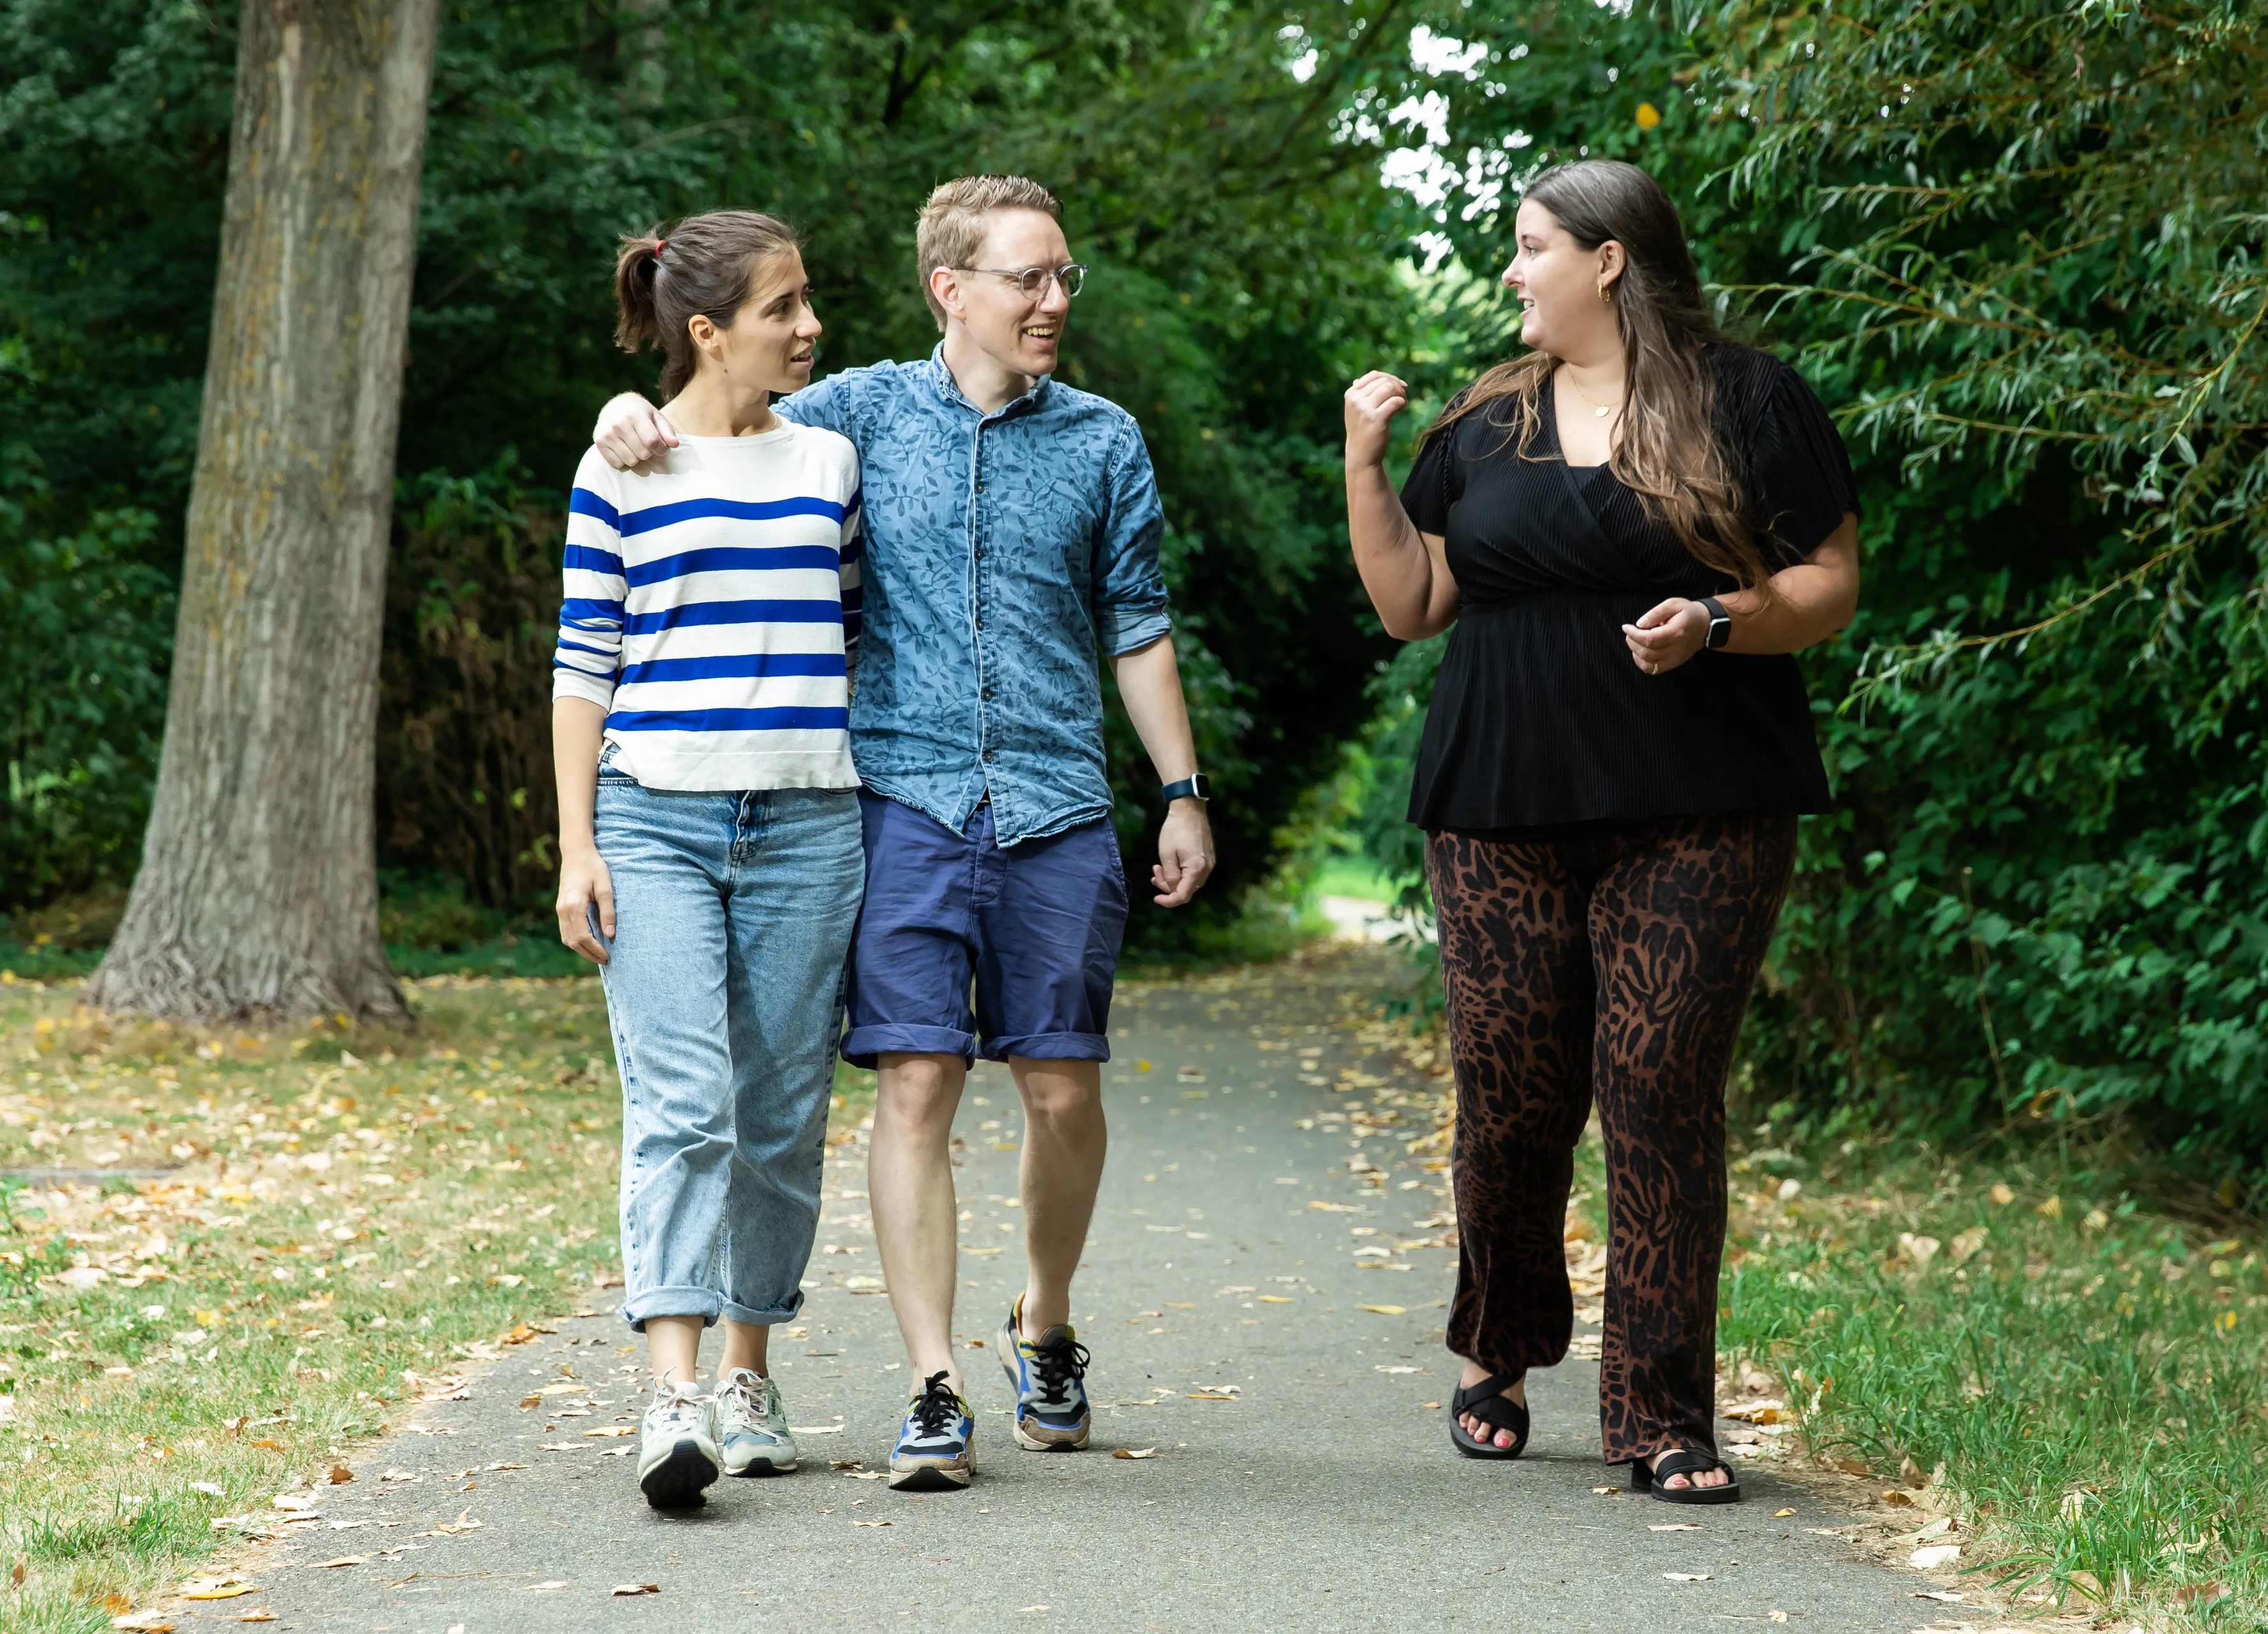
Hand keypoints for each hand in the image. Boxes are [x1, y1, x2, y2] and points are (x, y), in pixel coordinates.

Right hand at [556, 845, 614, 964]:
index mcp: (574, 905)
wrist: (576, 853)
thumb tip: (610, 935)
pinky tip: (588, 942)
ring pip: (567, 938)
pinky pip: (565, 931)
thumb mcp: (605, 886)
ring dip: (581, 950)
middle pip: (573, 941)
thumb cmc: (593, 867)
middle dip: (589, 954)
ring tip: (597, 955)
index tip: (607, 956)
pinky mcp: (560, 908)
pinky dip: (576, 941)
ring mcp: (559, 909)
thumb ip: (607, 911)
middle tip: (605, 960)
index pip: (583, 936)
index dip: (595, 949)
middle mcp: (563, 910)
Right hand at [593, 393, 676, 469]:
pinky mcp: (599, 442)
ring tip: (635, 447)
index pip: (652, 442)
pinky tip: (625, 450)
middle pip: (643, 454)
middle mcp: (619, 424)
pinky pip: (617, 464)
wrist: (615, 405)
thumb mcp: (656, 416)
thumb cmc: (639, 412)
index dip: (661, 449)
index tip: (662, 447)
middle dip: (649, 453)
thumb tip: (674, 444)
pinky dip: (624, 462)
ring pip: (631, 461)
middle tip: (646, 445)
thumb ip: (666, 431)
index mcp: (635, 415)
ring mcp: (607, 434)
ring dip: (637, 458)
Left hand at [1150, 799, 1215, 907]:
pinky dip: (1181, 873)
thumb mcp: (1166, 854)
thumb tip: (1172, 889)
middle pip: (1186, 890)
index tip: (1155, 898)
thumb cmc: (1175, 829)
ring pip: (1190, 882)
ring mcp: (1209, 863)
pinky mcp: (1207, 857)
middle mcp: (1206, 869)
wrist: (1189, 808)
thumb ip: (1169, 876)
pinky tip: (1170, 865)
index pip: (1182, 895)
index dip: (1168, 901)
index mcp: (1196, 869)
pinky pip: (1194, 873)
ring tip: (1158, 868)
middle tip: (1154, 873)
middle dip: (1168, 886)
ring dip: (1173, 879)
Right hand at [1343, 371, 1409, 470]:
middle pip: (1384, 381)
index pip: (1373, 375)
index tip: (1401, 385)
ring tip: (1402, 404)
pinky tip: (1401, 410)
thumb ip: (1358, 395)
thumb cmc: (1361, 432)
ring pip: (1390, 388)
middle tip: (1403, 399)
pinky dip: (1402, 403)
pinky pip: (1395, 401)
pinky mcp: (1376, 418)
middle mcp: (1356, 399)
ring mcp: (1365, 408)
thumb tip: (1359, 379)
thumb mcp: (1355, 411)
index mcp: (1350, 394)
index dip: (1390, 377)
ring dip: (1401, 394)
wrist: (1360, 456)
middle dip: (1398, 387)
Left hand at [1622, 599, 1709, 675]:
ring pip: (1647, 663)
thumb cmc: (1687, 613)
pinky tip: (1639, 652)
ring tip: (1634, 640)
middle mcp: (1676, 649)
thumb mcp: (1673, 604)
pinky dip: (1641, 662)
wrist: (1705, 626)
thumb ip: (1656, 613)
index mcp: (1676, 632)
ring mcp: (1675, 660)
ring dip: (1635, 652)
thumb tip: (1639, 624)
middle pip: (1646, 652)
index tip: (1626, 627)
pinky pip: (1652, 670)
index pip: (1649, 639)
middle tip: (1630, 633)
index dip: (1633, 634)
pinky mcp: (1673, 665)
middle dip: (1632, 642)